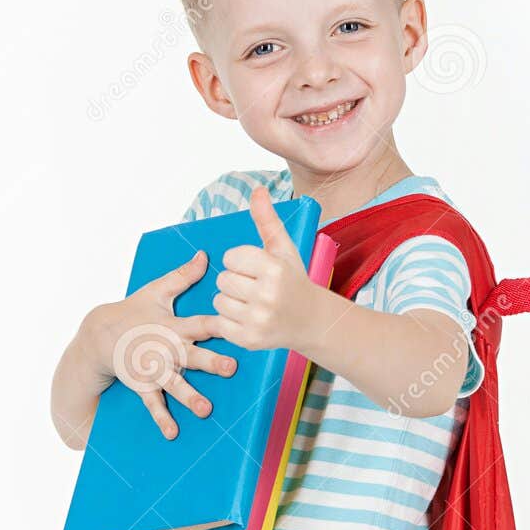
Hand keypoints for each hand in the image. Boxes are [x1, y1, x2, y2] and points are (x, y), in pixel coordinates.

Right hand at [79, 250, 235, 440]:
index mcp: (173, 324)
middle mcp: (166, 348)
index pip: (200, 322)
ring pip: (174, 384)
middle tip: (230, 368)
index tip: (239, 322)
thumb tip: (205, 254)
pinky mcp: (142, 384)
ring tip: (205, 409)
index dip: (219, 322)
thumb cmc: (135, 309)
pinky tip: (173, 432)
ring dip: (189, 396)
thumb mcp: (157, 290)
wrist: (100, 333)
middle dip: (211, 361)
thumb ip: (184, 275)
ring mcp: (153, 369)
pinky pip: (153, 404)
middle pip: (191, 355)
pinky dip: (161, 418)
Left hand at [212, 185, 314, 352]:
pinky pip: (219, 323)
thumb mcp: (283, 249)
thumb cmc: (293, 281)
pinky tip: (247, 317)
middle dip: (235, 281)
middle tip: (254, 287)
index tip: (255, 269)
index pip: (231, 257)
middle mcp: (267, 295)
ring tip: (251, 302)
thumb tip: (257, 190)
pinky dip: (228, 320)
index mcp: (275, 269)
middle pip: (223, 279)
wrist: (311, 321)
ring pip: (218, 301)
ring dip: (229, 301)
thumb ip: (267, 219)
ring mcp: (258, 320)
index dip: (240, 261)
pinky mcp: (250, 339)